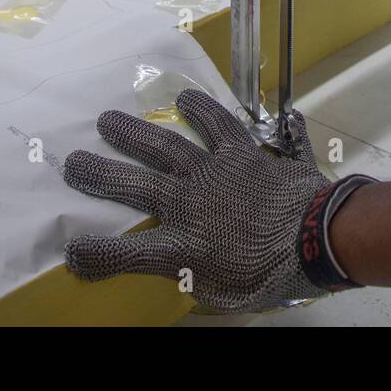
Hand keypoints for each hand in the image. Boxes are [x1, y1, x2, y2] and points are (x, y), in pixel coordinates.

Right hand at [62, 88, 372, 312]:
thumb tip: (183, 273)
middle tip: (73, 161)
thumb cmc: (275, 275)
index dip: (98, 254)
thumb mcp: (228, 294)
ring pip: (166, 147)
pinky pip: (220, 125)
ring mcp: (215, 173)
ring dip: (135, 133)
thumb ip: (199, 280)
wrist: (316, 238)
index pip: (128, 254)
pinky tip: (186, 95)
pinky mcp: (243, 153)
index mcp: (183, 247)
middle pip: (135, 187)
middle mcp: (190, 204)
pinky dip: (205, 109)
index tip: (74, 251)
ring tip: (108, 119)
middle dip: (100, 175)